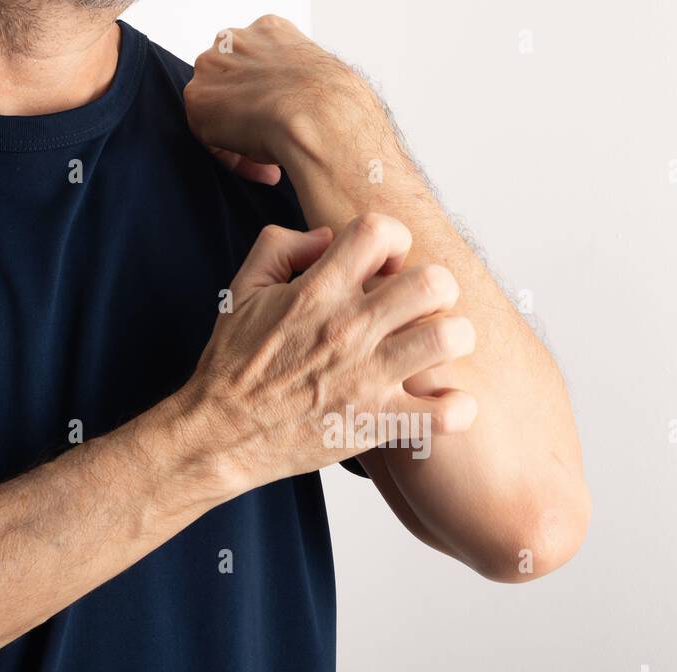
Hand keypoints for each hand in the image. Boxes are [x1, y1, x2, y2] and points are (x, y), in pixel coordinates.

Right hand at [180, 214, 477, 489]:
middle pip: (433, 282)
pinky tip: (444, 404)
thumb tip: (327, 236)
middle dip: (437, 287)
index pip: (379, 231)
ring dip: (455, 339)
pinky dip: (456, 409)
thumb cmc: (233, 366)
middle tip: (422, 307)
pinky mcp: (376, 424)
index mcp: (317, 292)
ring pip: (449, 338)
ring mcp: (367, 379)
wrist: (220, 435)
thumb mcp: (242, 290)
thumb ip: (281, 246)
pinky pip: (443, 415)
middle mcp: (348, 330)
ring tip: (438, 348)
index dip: (393, 239)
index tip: (387, 265)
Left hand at [184, 15, 371, 183]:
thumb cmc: (338, 107)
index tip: (288, 130)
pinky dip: (233, 160)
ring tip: (272, 166)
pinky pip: (209, 138)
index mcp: (271, 30)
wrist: (324, 117)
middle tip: (276, 152)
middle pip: (233, 88)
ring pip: (219, 112)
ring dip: (242, 141)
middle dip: (251, 120)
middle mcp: (236, 39)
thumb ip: (300, 91)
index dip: (272, 105)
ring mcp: (213, 66)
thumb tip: (307, 116)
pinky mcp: (199, 99)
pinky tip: (265, 170)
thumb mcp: (324, 85)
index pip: (258, 69)